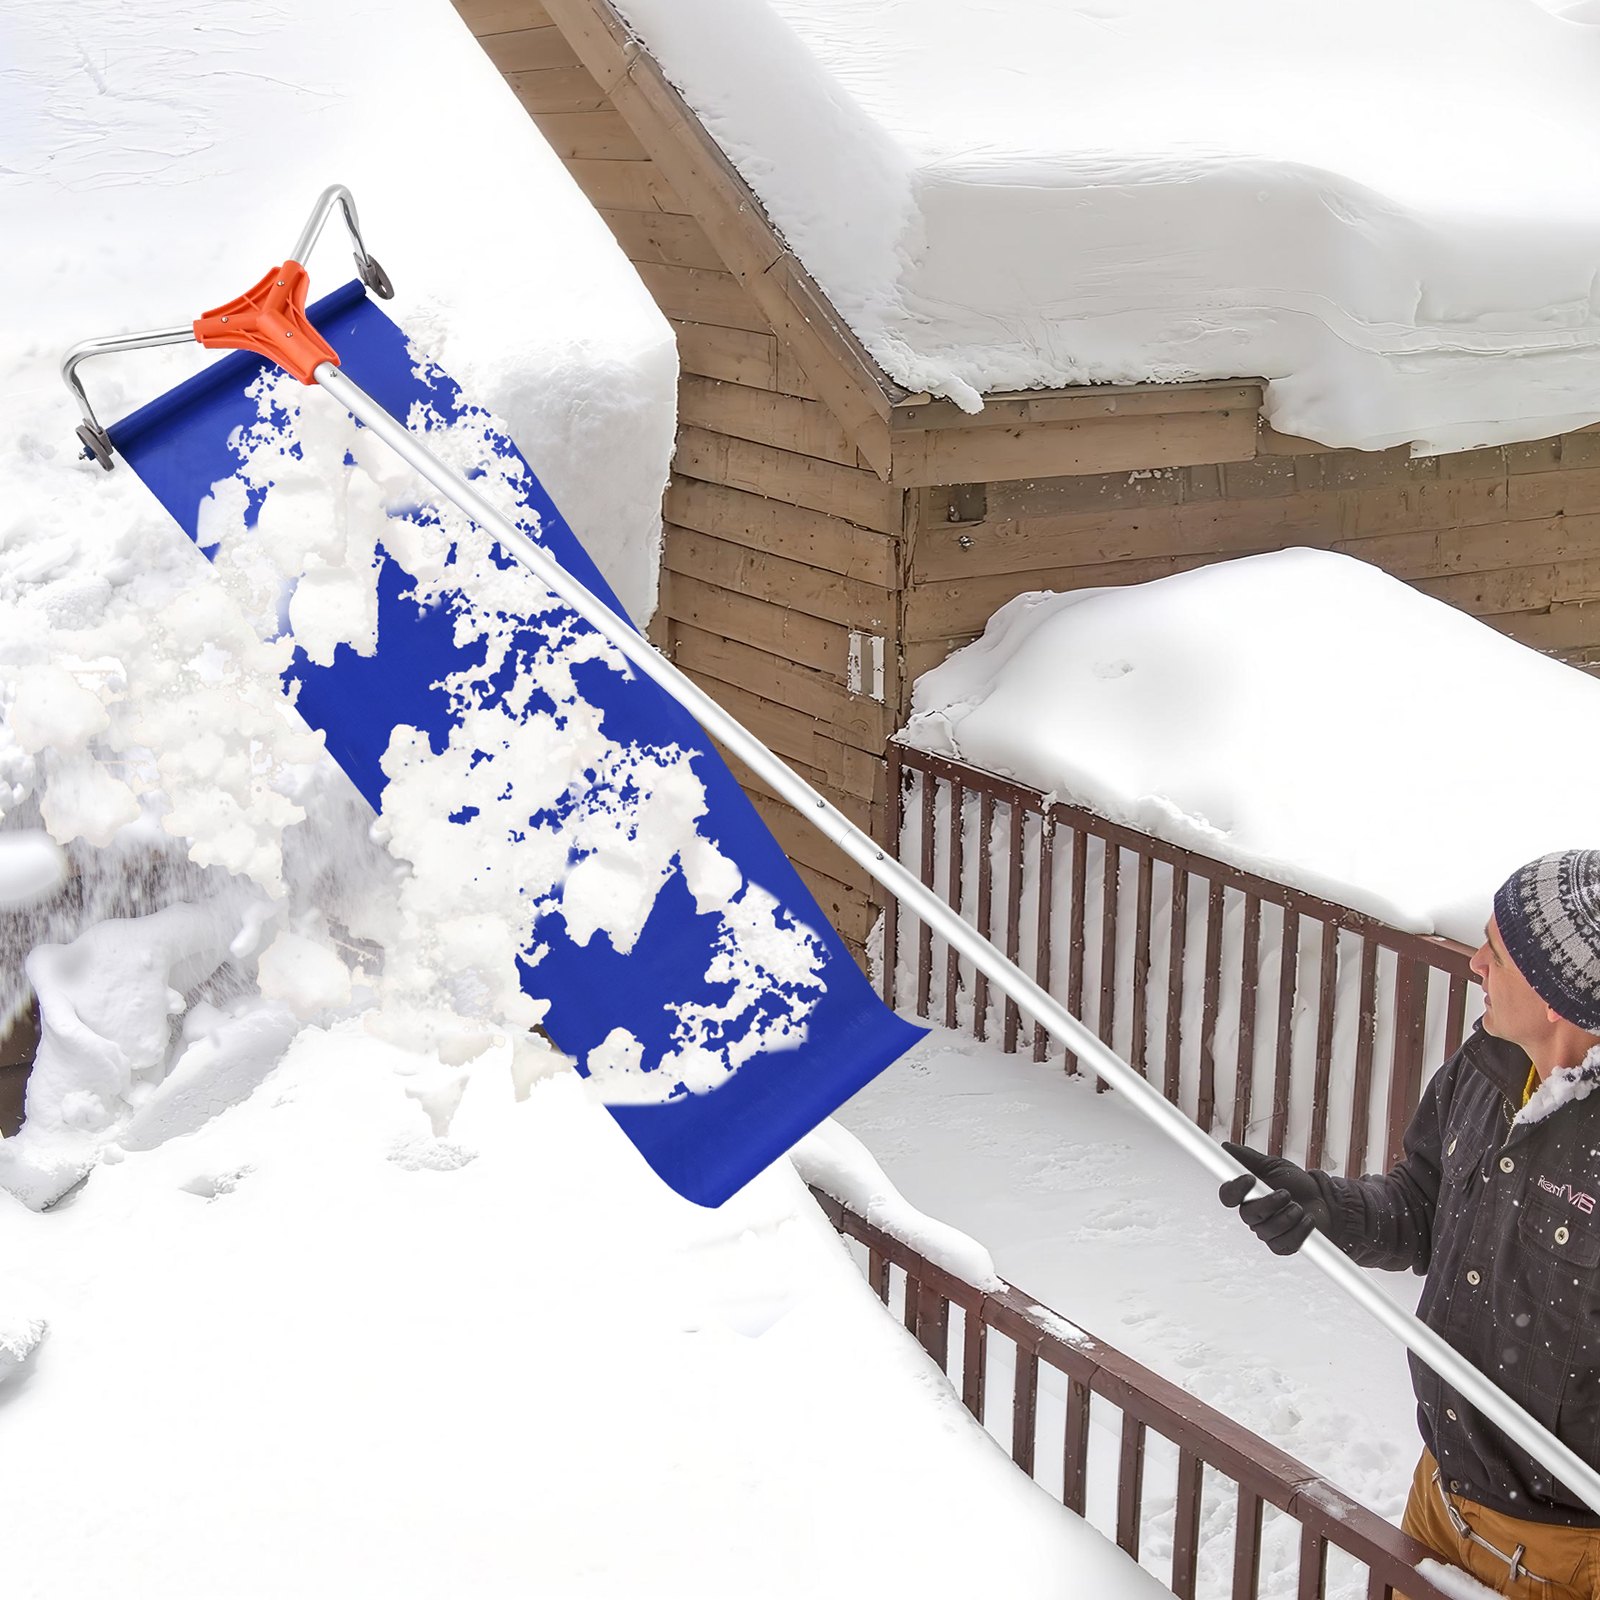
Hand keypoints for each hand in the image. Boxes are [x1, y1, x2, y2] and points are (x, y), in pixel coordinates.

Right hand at [1218, 1141, 1329, 1255]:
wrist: (1324, 1200)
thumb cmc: (1296, 1183)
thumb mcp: (1274, 1165)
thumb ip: (1249, 1158)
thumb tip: (1226, 1148)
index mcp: (1247, 1195)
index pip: (1228, 1196)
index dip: (1235, 1189)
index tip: (1249, 1179)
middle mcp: (1253, 1215)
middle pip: (1248, 1214)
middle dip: (1268, 1203)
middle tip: (1286, 1193)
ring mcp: (1267, 1232)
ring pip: (1268, 1230)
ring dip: (1288, 1216)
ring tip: (1299, 1206)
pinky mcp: (1283, 1246)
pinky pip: (1286, 1243)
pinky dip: (1300, 1230)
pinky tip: (1307, 1219)